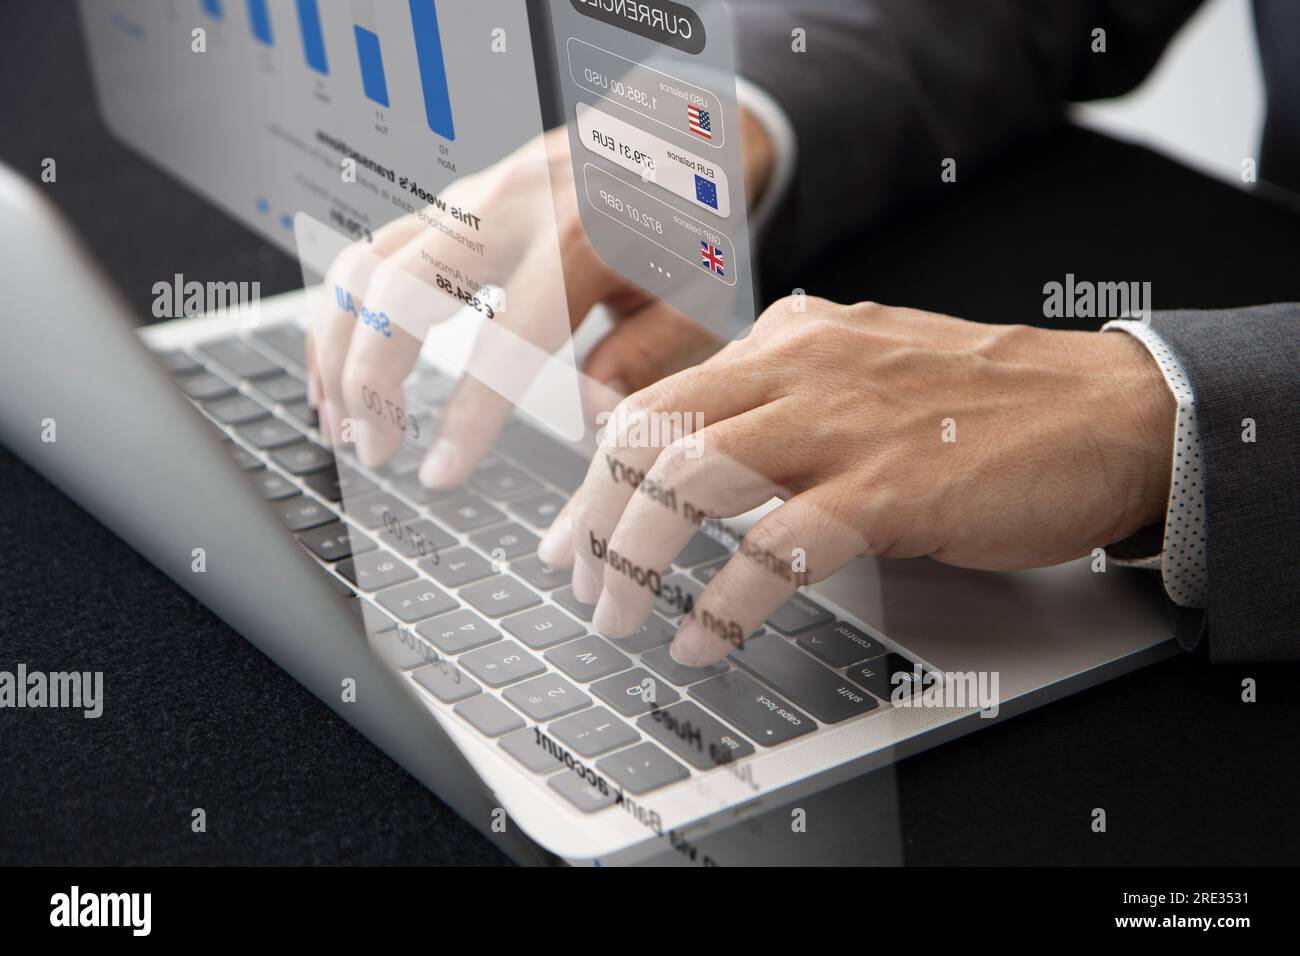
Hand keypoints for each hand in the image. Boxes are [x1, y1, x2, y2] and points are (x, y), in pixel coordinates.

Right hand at [307, 113, 773, 486]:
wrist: (675, 136)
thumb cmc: (691, 223)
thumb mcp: (697, 295)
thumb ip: (645, 359)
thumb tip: (592, 419)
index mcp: (577, 241)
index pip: (502, 344)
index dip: (464, 418)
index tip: (438, 475)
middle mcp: (510, 211)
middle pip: (400, 292)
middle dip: (370, 379)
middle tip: (373, 451)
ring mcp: (470, 198)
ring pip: (365, 264)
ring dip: (337, 347)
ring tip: (340, 421)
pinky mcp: (452, 201)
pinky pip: (370, 250)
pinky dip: (341, 312)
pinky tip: (338, 368)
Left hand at [539, 297, 1174, 665]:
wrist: (1111, 410)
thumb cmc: (991, 404)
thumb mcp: (865, 371)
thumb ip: (784, 394)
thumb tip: (702, 445)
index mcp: (789, 338)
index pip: (656, 402)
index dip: (596, 480)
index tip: (573, 538)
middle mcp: (802, 366)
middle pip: (648, 433)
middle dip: (597, 520)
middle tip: (585, 585)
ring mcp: (845, 424)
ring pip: (690, 478)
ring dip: (638, 557)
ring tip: (625, 617)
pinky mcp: (893, 486)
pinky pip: (776, 550)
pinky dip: (724, 603)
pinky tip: (703, 639)